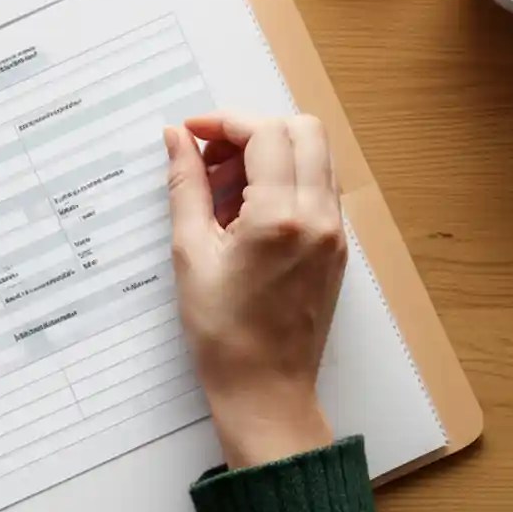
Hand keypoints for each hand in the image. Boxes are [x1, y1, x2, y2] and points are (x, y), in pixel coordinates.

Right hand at [164, 113, 345, 468]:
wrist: (265, 389)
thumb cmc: (222, 333)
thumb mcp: (190, 253)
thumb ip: (185, 186)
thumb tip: (175, 139)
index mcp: (281, 218)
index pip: (265, 133)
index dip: (223, 122)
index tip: (190, 134)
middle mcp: (319, 218)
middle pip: (302, 130)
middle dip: (251, 130)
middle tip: (210, 157)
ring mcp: (334, 232)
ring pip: (315, 155)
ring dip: (270, 153)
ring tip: (224, 187)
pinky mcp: (337, 246)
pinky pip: (318, 187)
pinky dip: (284, 179)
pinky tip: (245, 209)